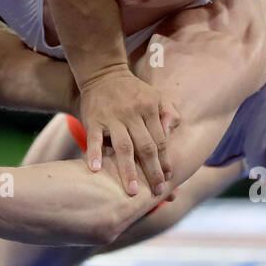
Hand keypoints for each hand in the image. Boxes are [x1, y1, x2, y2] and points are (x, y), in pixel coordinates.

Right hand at [77, 67, 179, 196]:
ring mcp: (112, 117)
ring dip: (128, 171)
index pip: (160, 140)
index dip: (165, 161)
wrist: (102, 73)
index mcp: (150, 108)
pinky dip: (94, 154)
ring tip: (132, 192)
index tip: (168, 178)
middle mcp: (132, 113)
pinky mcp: (93, 119)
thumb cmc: (132, 90)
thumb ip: (169, 113)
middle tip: (156, 192)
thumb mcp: (156, 95)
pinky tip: (95, 170)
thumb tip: (172, 134)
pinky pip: (94, 139)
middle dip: (152, 172)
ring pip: (123, 147)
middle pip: (145, 147)